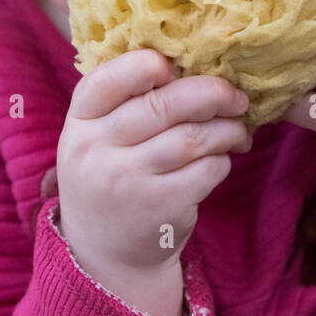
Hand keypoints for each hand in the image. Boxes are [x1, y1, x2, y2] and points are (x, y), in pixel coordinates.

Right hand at [56, 48, 250, 315]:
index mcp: (79, 122)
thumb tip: (191, 62)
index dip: (146, 65)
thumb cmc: (111, 177)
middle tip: (235, 97)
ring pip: (193, 137)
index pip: (107, 79)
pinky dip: (223, 160)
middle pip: (163, 104)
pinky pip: (207, 169)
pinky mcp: (160, 207)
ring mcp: (127, 181)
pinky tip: (221, 160)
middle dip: (211, 93)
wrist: (105, 253)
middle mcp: (96, 150)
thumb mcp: (97, 138)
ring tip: (237, 131)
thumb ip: (126, 102)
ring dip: (227, 129)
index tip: (173, 68)